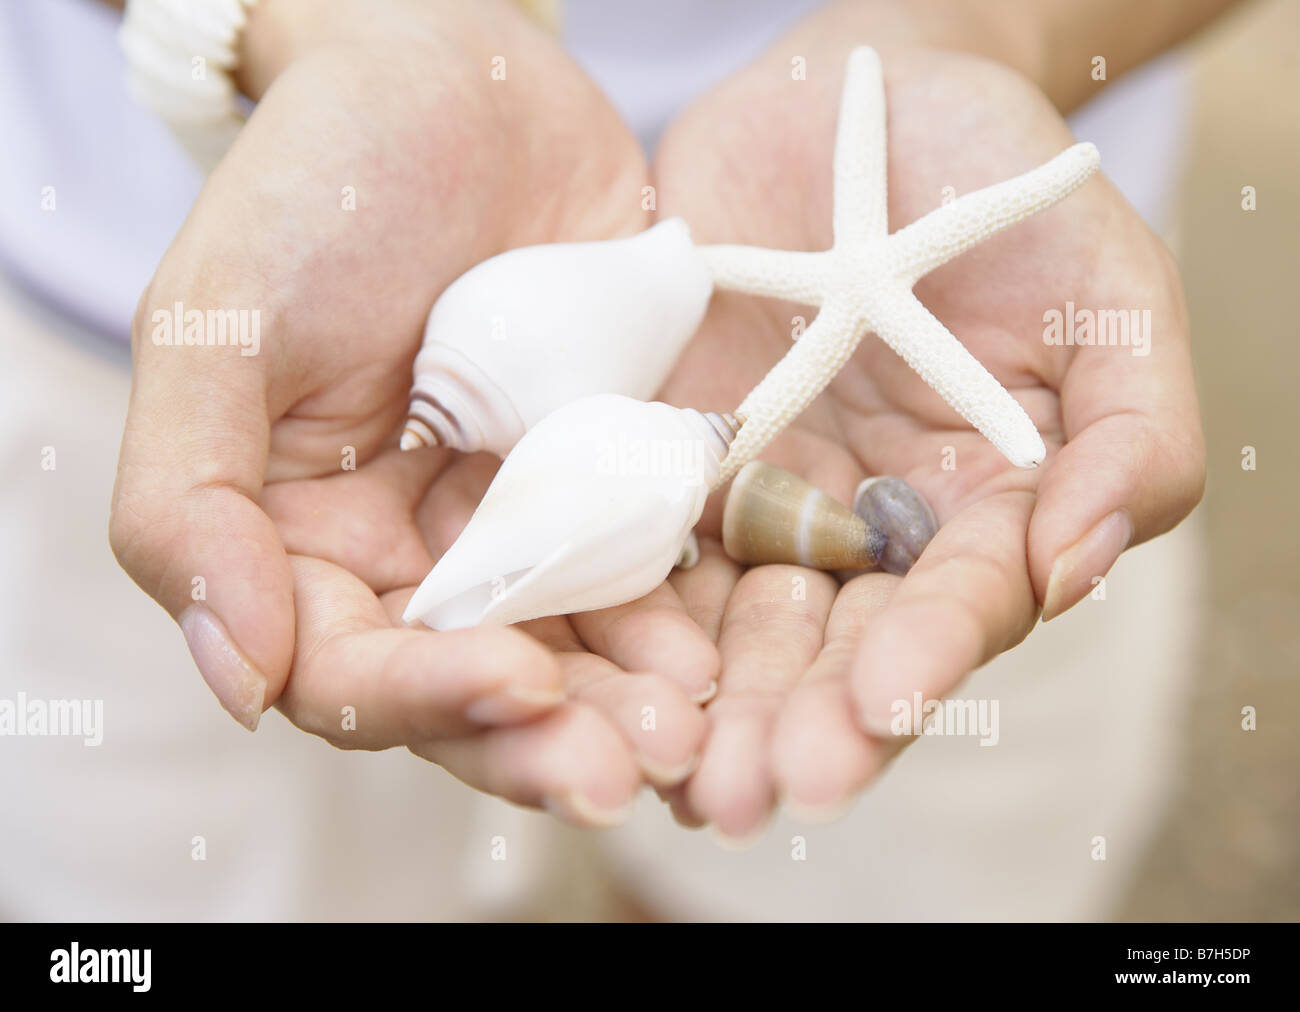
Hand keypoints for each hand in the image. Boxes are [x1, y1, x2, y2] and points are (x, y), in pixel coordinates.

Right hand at [109, 0, 712, 824]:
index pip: (352, 671)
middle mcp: (416, 558)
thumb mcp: (217, 327)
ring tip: (694, 734)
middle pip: (474, 693)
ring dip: (627, 706)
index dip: (426, 698)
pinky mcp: (608, 483)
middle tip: (630, 770)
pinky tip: (727, 653)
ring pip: (572, 655)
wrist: (455, 81)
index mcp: (308, 543)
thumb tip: (238, 679)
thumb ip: (190, 503)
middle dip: (546, 740)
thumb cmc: (318, 186)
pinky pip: (647, 574)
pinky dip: (683, 621)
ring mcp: (520, 527)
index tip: (514, 684)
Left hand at [649, 41, 1204, 836]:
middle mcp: (862, 532)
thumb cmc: (1004, 189)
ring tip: (657, 772)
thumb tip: (1075, 570)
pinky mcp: (665, 456)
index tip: (876, 711)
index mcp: (972, 514)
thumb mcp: (1107, 296)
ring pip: (722, 622)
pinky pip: (634, 537)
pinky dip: (610, 603)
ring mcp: (757, 499)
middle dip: (789, 723)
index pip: (951, 612)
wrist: (859, 104)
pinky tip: (579, 664)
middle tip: (743, 798)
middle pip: (827, 649)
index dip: (921, 663)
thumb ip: (1129, 438)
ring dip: (693, 701)